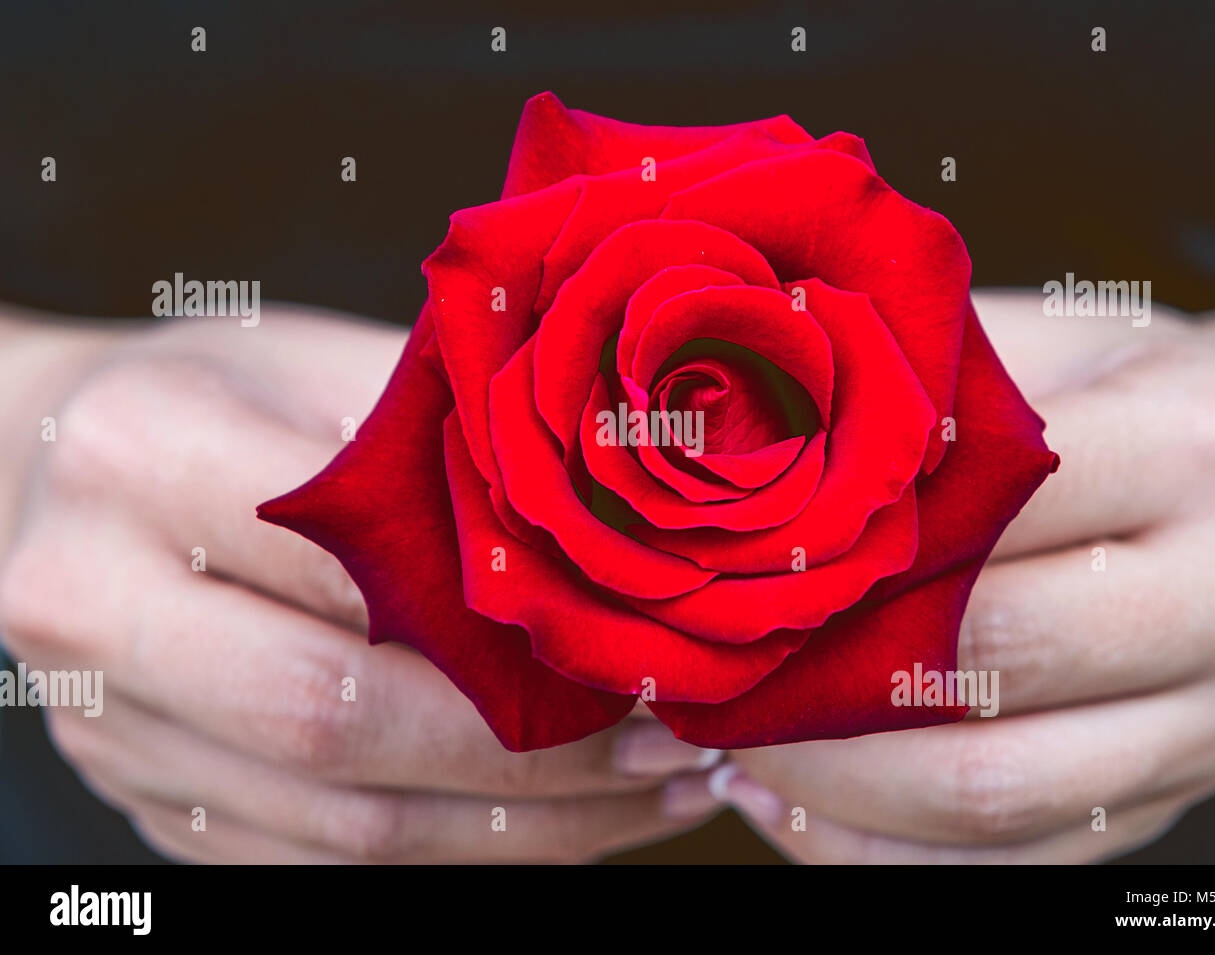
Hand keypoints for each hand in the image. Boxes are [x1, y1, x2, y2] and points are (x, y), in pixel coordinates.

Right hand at [0, 306, 721, 862]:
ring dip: (521, 830)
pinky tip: (563, 827)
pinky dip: (458, 856)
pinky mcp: (151, 801)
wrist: (51, 468)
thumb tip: (620, 521)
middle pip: (332, 720)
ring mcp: (110, 728)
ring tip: (652, 797)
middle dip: (529, 756)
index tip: (637, 645)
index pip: (343, 565)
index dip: (509, 627)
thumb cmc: (214, 395)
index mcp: (138, 460)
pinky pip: (321, 865)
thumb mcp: (318, 364)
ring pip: (340, 827)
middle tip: (670, 746)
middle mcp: (91, 606)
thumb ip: (439, 432)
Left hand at [708, 290, 1214, 861]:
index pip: (989, 512)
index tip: (723, 570)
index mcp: (1201, 443)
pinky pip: (1018, 861)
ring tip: (727, 754)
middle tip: (700, 679)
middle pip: (986, 664)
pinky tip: (797, 809)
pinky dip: (886, 853)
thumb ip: (928, 386)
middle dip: (809, 686)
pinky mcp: (1184, 792)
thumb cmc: (1134, 392)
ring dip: (829, 789)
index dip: (837, 552)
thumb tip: (744, 435)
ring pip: (994, 791)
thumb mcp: (1052, 340)